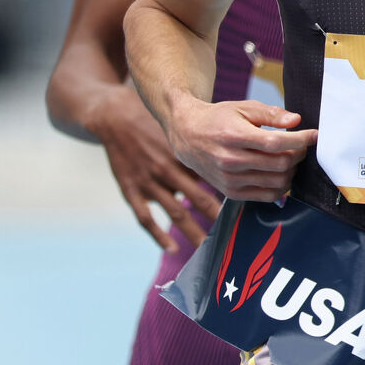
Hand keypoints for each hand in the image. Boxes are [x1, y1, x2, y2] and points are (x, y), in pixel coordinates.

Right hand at [87, 86, 223, 251]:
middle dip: (217, 216)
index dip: (230, 192)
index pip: (213, 178)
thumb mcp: (181, 131)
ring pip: (175, 211)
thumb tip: (234, 164)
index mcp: (184, 155)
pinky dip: (158, 235)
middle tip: (234, 233)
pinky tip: (171, 248)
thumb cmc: (156, 124)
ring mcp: (148, 181)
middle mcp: (168, 170)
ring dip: (192, 230)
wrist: (118, 116)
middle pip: (198, 198)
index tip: (245, 205)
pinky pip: (145, 217)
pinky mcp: (130, 189)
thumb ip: (204, 150)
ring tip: (207, 247)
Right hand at [168, 96, 317, 202]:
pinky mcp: (231, 192)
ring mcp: (230, 179)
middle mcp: (230, 160)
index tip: (314, 135)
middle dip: (299, 154)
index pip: (276, 143)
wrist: (187, 136)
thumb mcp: (243, 108)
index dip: (301, 140)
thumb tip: (296, 121)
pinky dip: (281, 186)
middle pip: (280, 164)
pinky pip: (267, 196)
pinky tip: (280, 172)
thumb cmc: (218, 119)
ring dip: (292, 171)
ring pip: (277, 182)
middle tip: (301, 146)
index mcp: (234, 136)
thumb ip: (271, 114)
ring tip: (290, 158)